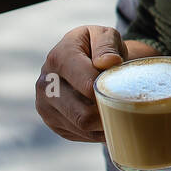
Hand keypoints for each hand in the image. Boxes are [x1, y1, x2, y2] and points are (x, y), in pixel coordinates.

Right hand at [35, 24, 132, 141]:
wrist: (82, 57)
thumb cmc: (98, 46)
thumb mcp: (105, 35)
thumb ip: (108, 45)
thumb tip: (108, 62)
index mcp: (59, 58)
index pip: (88, 87)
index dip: (110, 92)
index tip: (124, 87)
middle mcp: (45, 83)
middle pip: (83, 115)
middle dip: (108, 112)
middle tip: (125, 104)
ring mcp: (45, 105)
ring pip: (83, 128)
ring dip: (105, 123)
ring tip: (118, 108)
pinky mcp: (52, 121)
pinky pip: (80, 135)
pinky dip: (97, 130)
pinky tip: (106, 116)